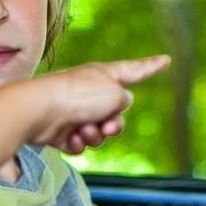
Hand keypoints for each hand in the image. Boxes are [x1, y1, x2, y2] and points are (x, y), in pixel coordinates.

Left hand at [24, 55, 170, 152]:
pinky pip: (80, 144)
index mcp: (104, 75)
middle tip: (107, 125)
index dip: (152, 66)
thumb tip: (115, 108)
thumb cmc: (78, 96)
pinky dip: (77, 144)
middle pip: (117, 114)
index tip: (166, 60)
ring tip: (83, 130)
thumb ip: (123, 100)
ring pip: (99, 134)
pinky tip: (69, 138)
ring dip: (95, 136)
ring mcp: (75, 112)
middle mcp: (90, 92)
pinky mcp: (61, 131)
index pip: (135, 70)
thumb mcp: (114, 93)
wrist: (39, 111)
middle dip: (115, 125)